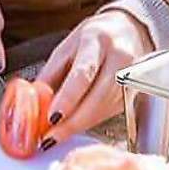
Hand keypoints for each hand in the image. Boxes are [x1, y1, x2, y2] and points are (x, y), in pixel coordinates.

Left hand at [36, 10, 153, 145]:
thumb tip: (33, 102)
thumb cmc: (95, 38)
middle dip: (72, 122)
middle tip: (50, 138)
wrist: (129, 31)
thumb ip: (51, 73)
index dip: (67, 99)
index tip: (51, 118)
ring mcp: (132, 77)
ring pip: (104, 110)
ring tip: (56, 135)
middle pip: (97, 98)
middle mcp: (119, 58)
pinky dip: (89, 122)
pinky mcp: (134, 94)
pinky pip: (109, 113)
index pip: (83, 73)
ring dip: (79, 126)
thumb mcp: (67, 47)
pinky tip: (75, 124)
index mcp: (97, 41)